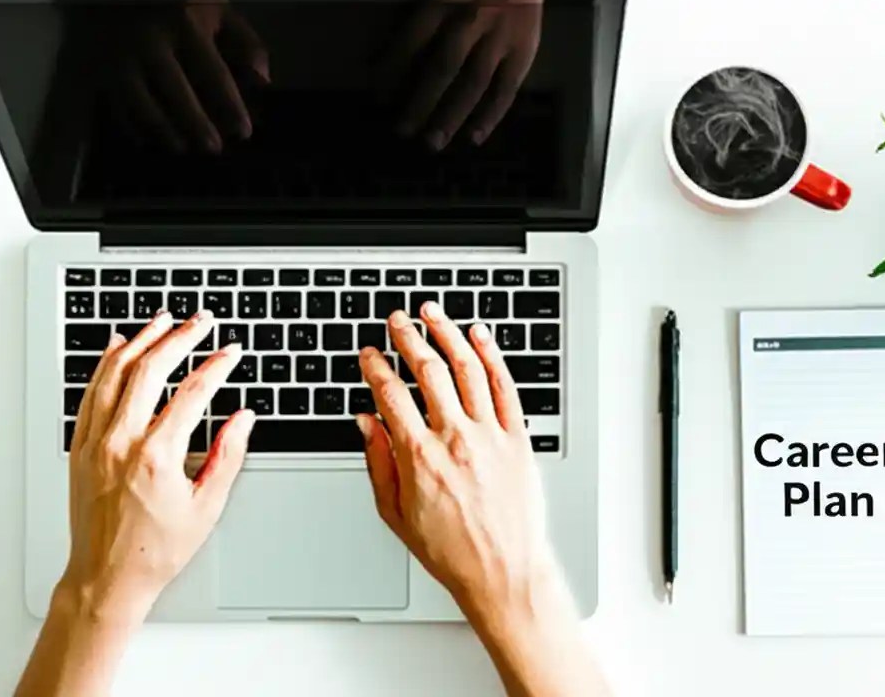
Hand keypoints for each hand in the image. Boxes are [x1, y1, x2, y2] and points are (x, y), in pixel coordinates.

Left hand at [59, 310, 254, 621]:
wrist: (107, 577)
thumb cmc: (156, 551)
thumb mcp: (207, 506)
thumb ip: (229, 456)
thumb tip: (244, 418)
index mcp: (157, 457)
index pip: (192, 392)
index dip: (217, 365)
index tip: (230, 352)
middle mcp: (121, 443)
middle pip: (151, 369)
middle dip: (181, 337)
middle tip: (201, 321)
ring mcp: (95, 443)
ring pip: (116, 373)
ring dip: (142, 340)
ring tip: (163, 321)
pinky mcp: (80, 448)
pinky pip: (91, 393)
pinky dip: (105, 364)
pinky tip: (118, 347)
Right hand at [109, 0, 268, 152]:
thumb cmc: (176, 2)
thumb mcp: (217, 9)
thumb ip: (246, 42)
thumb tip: (262, 81)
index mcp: (185, 24)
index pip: (214, 74)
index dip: (230, 107)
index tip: (243, 132)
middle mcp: (150, 40)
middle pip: (177, 95)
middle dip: (198, 126)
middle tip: (213, 148)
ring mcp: (119, 55)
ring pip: (141, 105)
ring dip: (165, 132)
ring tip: (182, 147)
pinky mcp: (99, 67)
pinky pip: (116, 106)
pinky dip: (133, 128)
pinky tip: (149, 140)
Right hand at [356, 304, 557, 611]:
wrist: (503, 572)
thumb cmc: (451, 551)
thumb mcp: (395, 514)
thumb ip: (378, 462)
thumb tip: (366, 423)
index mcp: (419, 457)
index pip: (390, 395)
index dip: (376, 367)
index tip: (369, 354)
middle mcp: (455, 439)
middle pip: (427, 371)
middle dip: (408, 338)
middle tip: (398, 320)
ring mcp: (490, 436)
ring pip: (467, 369)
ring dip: (447, 334)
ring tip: (433, 314)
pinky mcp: (518, 440)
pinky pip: (505, 387)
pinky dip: (492, 357)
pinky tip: (480, 337)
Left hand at [378, 0, 543, 149]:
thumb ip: (423, 17)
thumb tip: (382, 57)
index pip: (414, 39)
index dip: (393, 69)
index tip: (378, 96)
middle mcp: (473, 20)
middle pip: (443, 65)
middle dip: (420, 101)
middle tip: (402, 130)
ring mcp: (500, 38)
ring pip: (474, 81)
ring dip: (451, 115)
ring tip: (432, 142)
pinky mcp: (524, 52)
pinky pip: (507, 89)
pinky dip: (491, 116)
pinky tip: (474, 137)